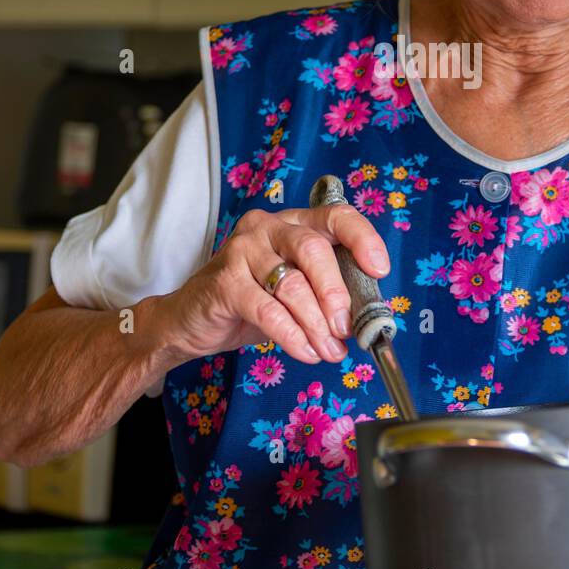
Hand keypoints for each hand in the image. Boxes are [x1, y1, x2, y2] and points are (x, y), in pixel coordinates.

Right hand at [152, 204, 390, 368]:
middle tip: (347, 329)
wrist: (188, 320)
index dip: (362, 239)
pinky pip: (268, 310)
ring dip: (316, 325)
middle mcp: (267, 227)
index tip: (379, 269)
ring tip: (329, 350)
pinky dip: (292, 335)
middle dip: (336, 294)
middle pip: (314, 250)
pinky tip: (305, 352)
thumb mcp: (293, 290)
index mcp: (292, 222)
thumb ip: (324, 291)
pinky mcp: (224, 280)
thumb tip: (364, 316)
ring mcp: (242, 250)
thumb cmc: (249, 302)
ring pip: (292, 284)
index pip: (335, 216)